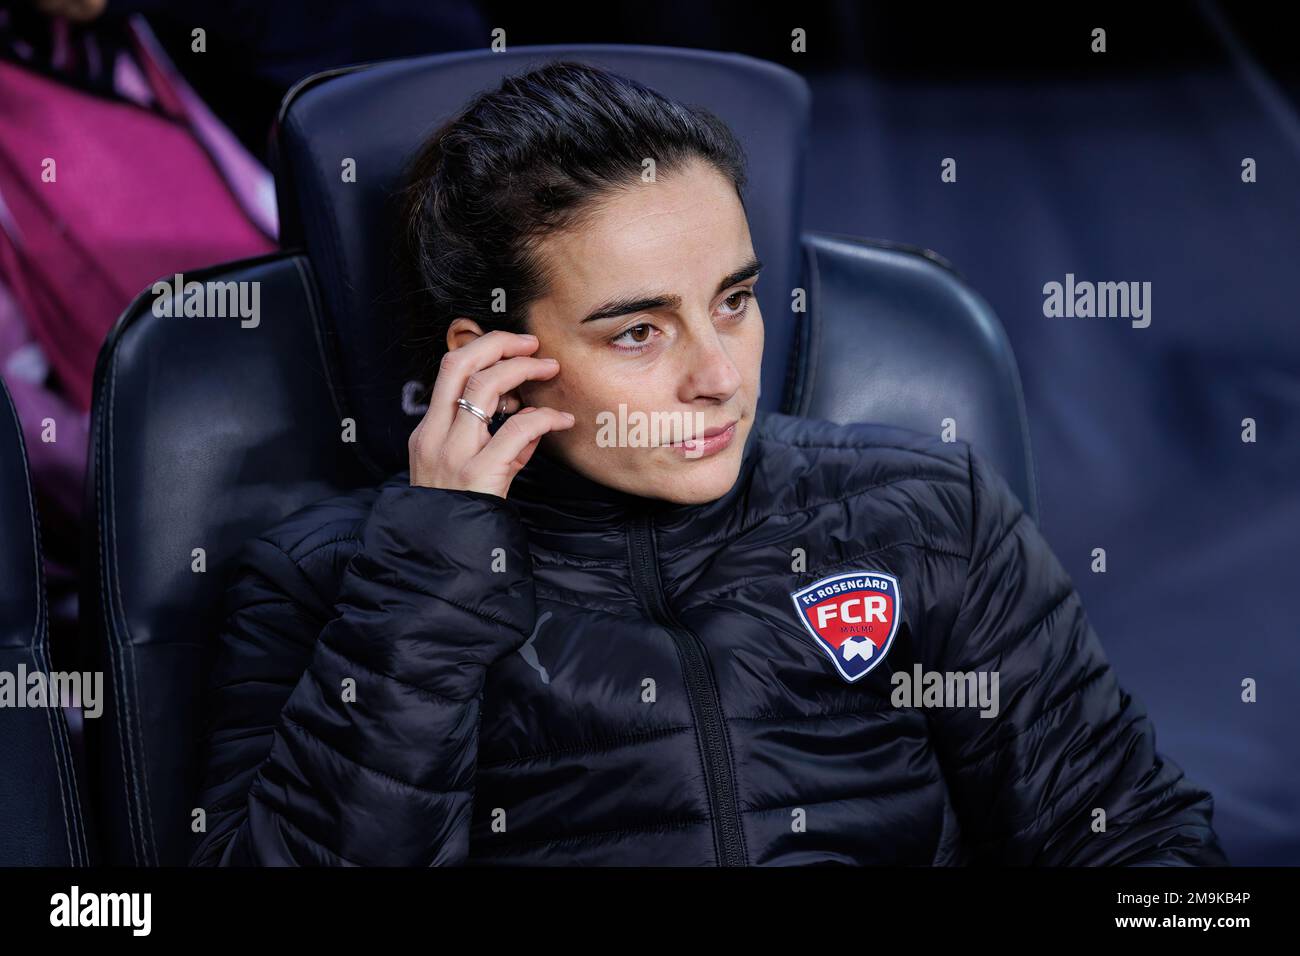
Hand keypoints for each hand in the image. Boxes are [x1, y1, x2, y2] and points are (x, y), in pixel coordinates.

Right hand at [407, 331, 573, 497]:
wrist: (441, 557)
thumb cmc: (458, 513)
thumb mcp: (466, 471)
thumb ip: (495, 442)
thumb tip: (528, 415)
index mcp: (428, 431)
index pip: (449, 369)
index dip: (483, 347)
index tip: (514, 346)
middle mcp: (435, 436)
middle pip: (459, 364)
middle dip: (499, 344)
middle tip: (533, 344)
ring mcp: (454, 454)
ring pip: (485, 387)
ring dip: (523, 370)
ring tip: (550, 371)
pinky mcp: (479, 474)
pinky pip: (517, 430)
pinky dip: (544, 418)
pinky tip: (561, 421)